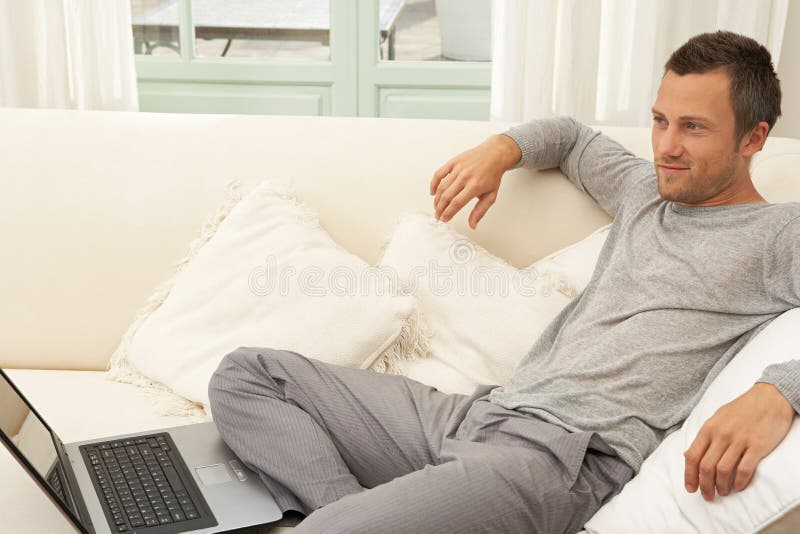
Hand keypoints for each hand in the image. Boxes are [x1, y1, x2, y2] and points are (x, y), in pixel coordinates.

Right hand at [429, 134, 520, 228]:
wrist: (495, 154)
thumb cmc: (493, 175)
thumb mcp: (491, 195)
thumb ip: (480, 211)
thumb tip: (473, 225)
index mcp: (475, 186)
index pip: (457, 203)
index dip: (448, 213)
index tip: (444, 219)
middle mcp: (466, 176)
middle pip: (447, 196)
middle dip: (440, 209)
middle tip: (438, 215)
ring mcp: (458, 168)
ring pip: (442, 186)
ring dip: (437, 199)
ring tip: (436, 207)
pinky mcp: (454, 162)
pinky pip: (439, 173)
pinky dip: (434, 183)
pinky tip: (433, 192)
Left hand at [683, 382, 794, 500]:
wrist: (770, 397)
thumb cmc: (743, 408)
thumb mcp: (718, 418)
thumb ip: (705, 436)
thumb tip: (689, 455)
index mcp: (709, 428)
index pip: (692, 456)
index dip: (689, 475)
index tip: (690, 488)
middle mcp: (721, 435)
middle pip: (706, 467)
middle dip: (704, 485)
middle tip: (707, 496)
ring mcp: (739, 440)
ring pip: (723, 471)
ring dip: (721, 486)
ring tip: (722, 492)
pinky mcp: (757, 446)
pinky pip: (744, 470)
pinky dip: (740, 482)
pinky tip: (738, 487)